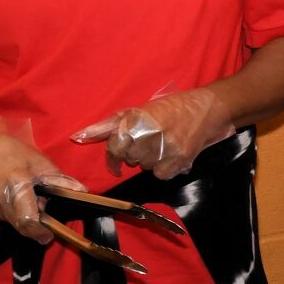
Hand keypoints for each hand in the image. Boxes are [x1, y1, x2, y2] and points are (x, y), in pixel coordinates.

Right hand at [0, 123, 82, 241]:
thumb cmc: (4, 150)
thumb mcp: (36, 160)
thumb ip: (58, 179)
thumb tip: (81, 191)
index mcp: (14, 187)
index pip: (28, 221)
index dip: (41, 232)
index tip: (50, 235)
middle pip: (23, 225)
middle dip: (37, 221)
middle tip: (41, 202)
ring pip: (15, 222)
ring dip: (25, 214)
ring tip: (26, 193)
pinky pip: (5, 218)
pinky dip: (14, 211)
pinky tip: (12, 194)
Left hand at [73, 88, 233, 179]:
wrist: (207, 109)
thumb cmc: (169, 108)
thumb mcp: (135, 111)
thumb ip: (106, 126)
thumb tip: (76, 137)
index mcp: (136, 119)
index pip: (115, 147)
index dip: (114, 159)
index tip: (116, 166)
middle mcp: (149, 133)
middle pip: (131, 159)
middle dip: (137, 154)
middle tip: (151, 142)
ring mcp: (166, 146)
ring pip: (146, 167)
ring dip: (152, 161)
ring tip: (163, 146)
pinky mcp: (181, 157)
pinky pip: (161, 174)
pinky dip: (166, 168)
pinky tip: (172, 154)